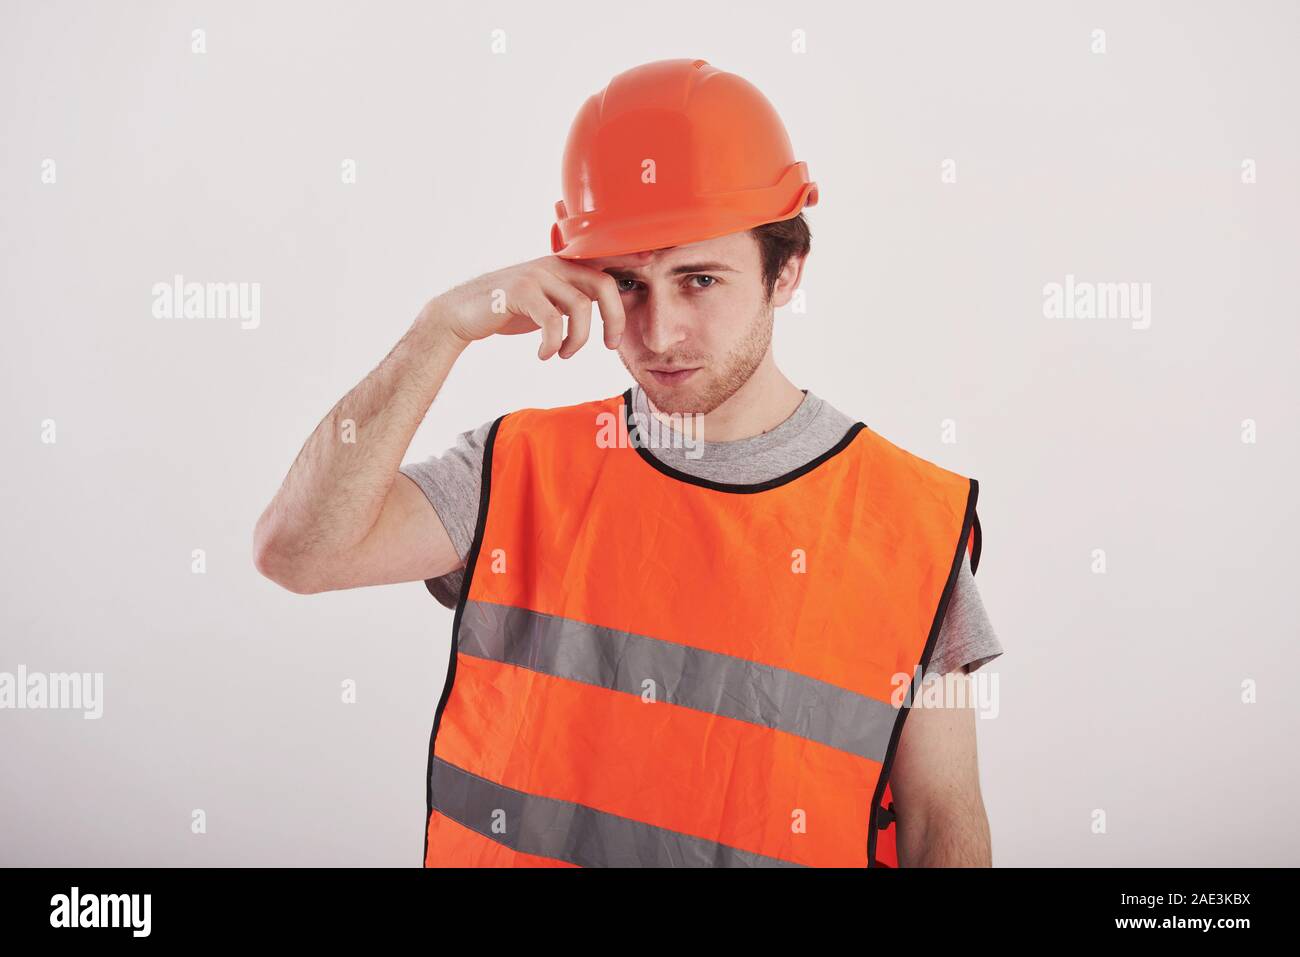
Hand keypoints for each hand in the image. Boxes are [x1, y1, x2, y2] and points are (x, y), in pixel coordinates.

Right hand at [424, 256, 626, 358]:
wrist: (463, 313)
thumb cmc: (509, 309)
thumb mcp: (548, 301)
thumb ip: (573, 299)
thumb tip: (606, 307)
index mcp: (564, 265)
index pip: (607, 261)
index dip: (632, 260)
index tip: (654, 264)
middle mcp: (554, 264)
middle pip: (603, 284)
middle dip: (614, 319)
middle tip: (610, 346)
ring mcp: (536, 274)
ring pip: (580, 306)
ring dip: (578, 340)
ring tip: (565, 354)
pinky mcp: (519, 290)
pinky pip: (551, 320)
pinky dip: (554, 343)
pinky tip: (545, 355)